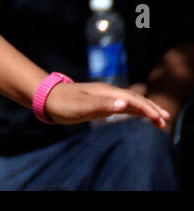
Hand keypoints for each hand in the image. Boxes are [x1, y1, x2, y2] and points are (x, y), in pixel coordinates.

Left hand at [43, 81, 170, 128]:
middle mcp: (106, 92)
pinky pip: (121, 105)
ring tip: (159, 119)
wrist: (45, 97)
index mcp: (105, 92)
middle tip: (166, 119)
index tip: (159, 118)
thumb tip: (125, 104)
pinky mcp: (98, 102)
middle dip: (151, 108)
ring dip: (144, 109)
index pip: (132, 99)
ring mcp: (103, 96)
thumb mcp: (82, 107)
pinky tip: (137, 114)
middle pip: (134, 99)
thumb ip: (103, 106)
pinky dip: (133, 110)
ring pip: (129, 102)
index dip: (147, 108)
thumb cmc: (62, 103)